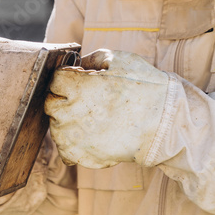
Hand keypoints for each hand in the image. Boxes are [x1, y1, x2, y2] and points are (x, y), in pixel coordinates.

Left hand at [45, 49, 170, 168]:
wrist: (165, 125)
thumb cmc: (145, 88)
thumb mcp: (120, 60)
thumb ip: (93, 59)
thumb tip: (80, 64)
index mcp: (78, 87)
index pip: (55, 80)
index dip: (67, 78)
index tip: (78, 81)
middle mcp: (70, 112)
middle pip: (50, 104)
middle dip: (62, 99)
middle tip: (83, 100)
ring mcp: (75, 137)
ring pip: (55, 128)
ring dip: (67, 121)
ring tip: (90, 119)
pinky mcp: (82, 156)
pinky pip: (65, 150)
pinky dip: (73, 144)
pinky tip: (91, 136)